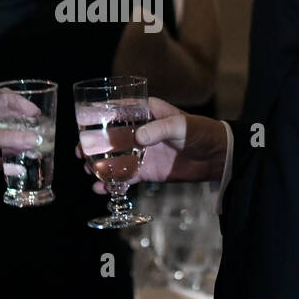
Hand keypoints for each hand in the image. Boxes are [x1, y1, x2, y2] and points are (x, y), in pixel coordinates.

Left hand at [0, 90, 43, 171]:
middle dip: (21, 125)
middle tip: (38, 131)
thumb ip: (12, 139)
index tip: (35, 113)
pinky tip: (17, 169)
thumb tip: (36, 139)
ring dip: (15, 145)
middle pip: (4, 119)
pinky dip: (4, 162)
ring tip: (32, 150)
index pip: (3, 98)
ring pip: (1, 139)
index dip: (20, 103)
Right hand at [76, 96, 227, 191]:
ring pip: (114, 158)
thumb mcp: (182, 126)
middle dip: (93, 144)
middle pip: (110, 136)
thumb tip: (138, 138)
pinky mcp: (148, 171)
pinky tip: (101, 189)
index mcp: (147, 113)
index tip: (82, 121)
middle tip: (80, 152)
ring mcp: (143, 152)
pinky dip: (113, 183)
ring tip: (87, 170)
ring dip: (99, 164)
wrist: (218, 157)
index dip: (99, 115)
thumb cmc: (202, 132)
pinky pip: (126, 177)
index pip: (118, 110)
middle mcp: (141, 131)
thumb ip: (159, 130)